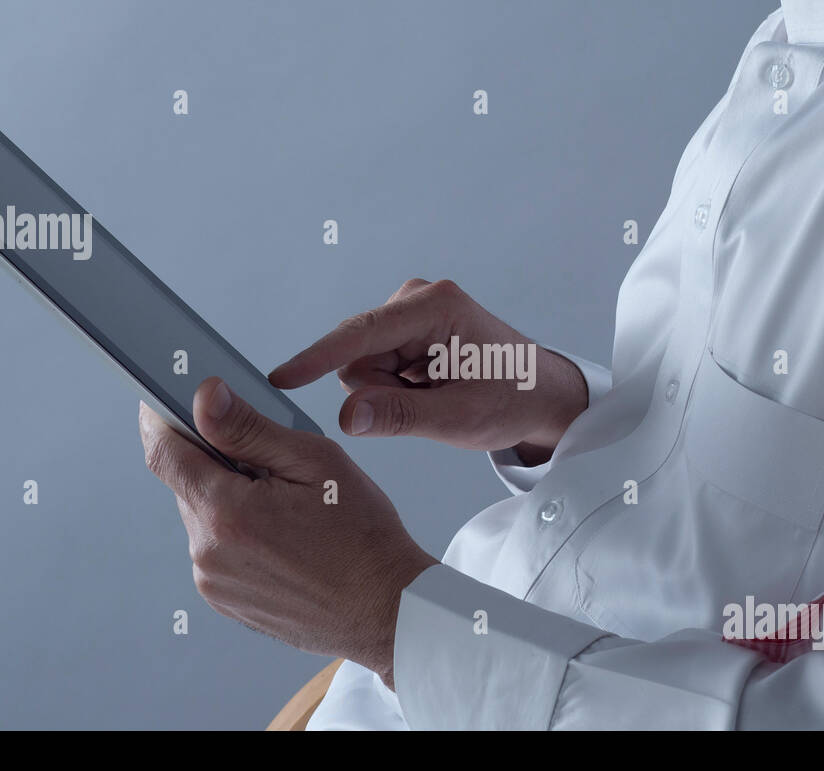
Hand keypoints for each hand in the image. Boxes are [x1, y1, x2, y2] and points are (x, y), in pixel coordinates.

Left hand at [138, 377, 437, 689]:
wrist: (386, 609)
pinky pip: (218, 550)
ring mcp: (214, 581)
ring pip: (205, 516)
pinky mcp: (226, 600)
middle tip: (271, 462)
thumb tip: (204, 397)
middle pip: (188, 484)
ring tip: (288, 508)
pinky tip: (284, 537)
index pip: (164, 452)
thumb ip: (250, 428)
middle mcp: (209, 552)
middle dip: (218, 463)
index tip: (162, 400)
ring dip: (231, 500)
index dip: (159, 418)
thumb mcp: (316, 462)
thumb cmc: (362, 538)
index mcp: (226, 512)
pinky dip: (240, 533)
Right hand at [268, 278, 587, 464]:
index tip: (282, 378)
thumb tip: (348, 416)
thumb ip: (400, 417)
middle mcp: (418, 299)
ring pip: (364, 366)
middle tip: (432, 405)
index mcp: (436, 307)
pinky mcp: (408, 328)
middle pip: (358, 356)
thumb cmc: (513, 399)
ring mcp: (412, 313)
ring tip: (437, 397)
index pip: (360, 335)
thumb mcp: (460, 418)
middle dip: (384, 391)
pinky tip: (432, 390)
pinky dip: (400, 388)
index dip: (317, 358)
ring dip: (393, 392)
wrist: (542, 394)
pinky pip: (377, 368)